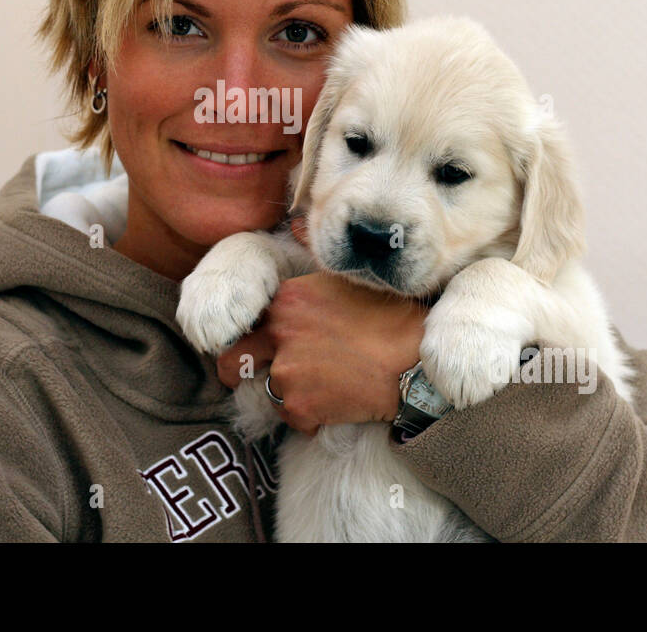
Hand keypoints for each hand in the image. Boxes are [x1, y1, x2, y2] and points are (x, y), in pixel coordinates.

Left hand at [216, 223, 427, 434]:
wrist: (414, 362)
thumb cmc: (390, 320)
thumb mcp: (346, 284)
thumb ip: (309, 274)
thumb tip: (295, 229)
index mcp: (286, 300)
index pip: (245, 322)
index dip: (249, 335)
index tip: (255, 344)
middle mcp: (278, 333)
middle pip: (231, 362)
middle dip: (237, 371)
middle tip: (249, 377)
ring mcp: (286, 371)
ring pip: (269, 391)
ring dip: (288, 393)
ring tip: (321, 386)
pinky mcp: (300, 406)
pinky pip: (292, 418)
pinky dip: (309, 417)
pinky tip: (336, 403)